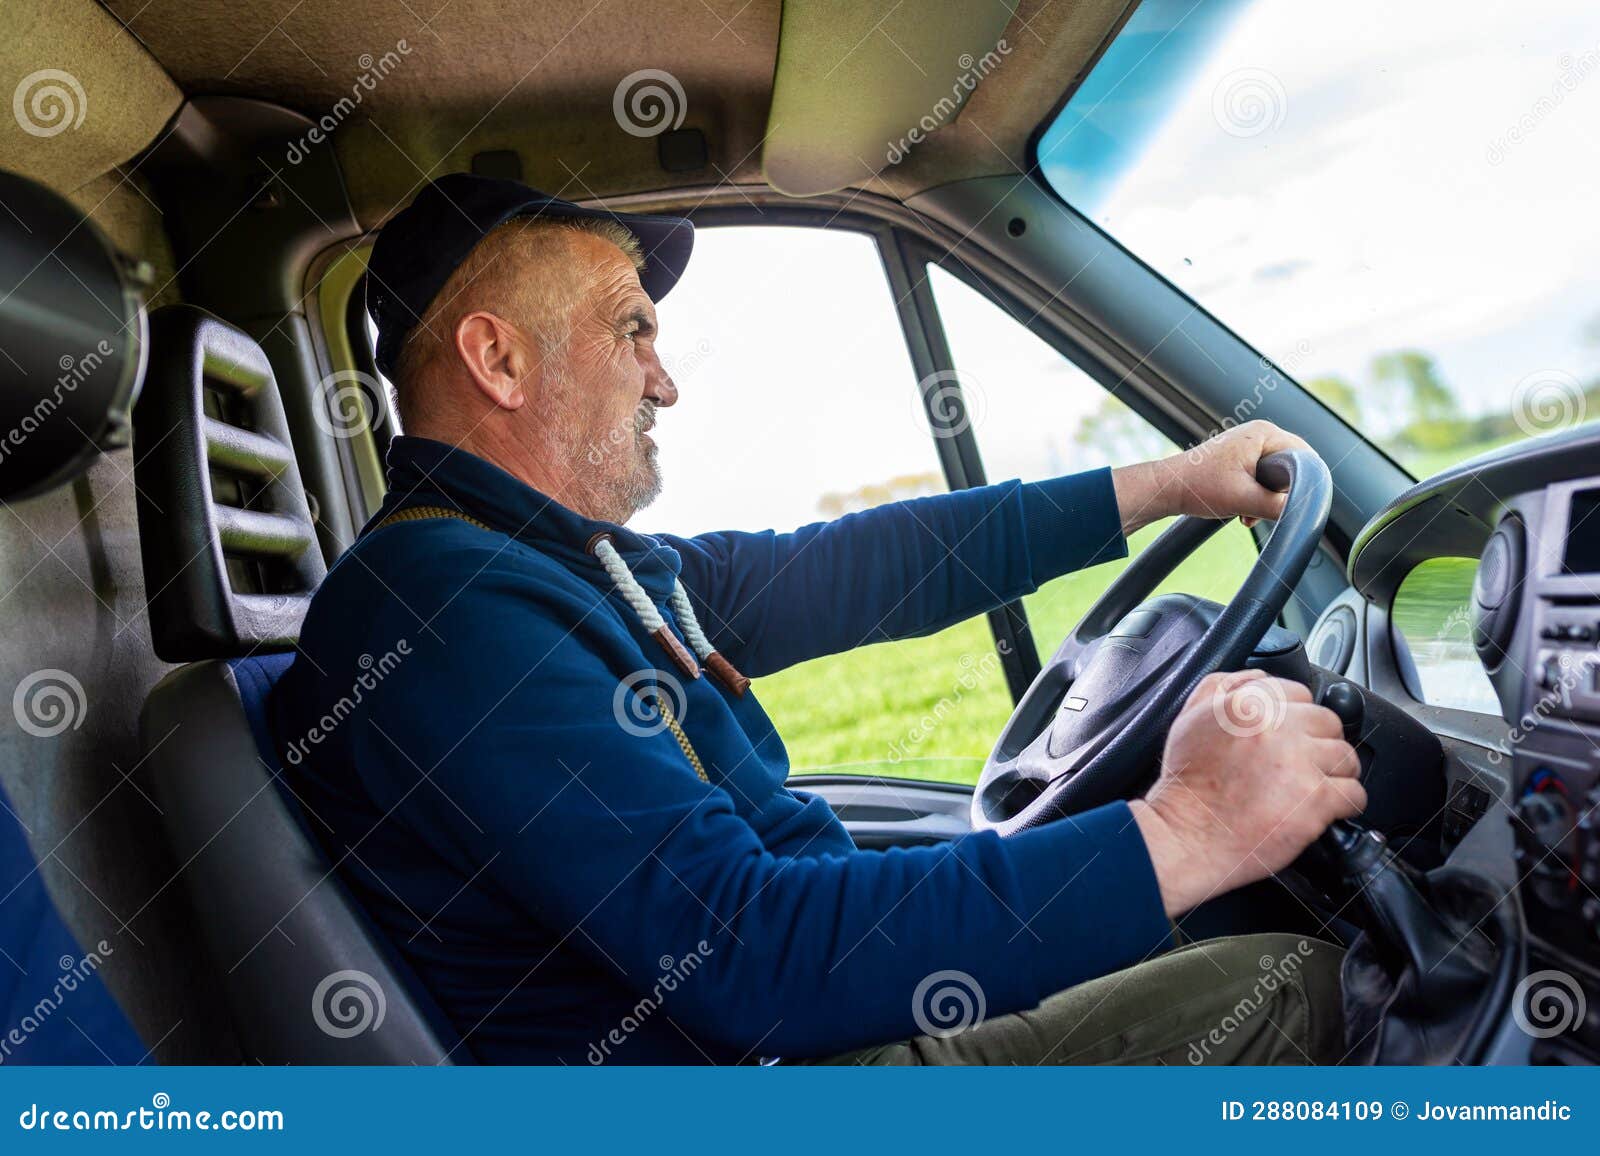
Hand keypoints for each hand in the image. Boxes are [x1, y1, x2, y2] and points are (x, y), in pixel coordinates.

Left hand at [1111, 420, 1311, 534]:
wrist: (1166, 490)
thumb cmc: (1198, 487)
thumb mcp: (1243, 500)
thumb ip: (1276, 505)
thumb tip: (1301, 512)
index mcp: (1263, 433)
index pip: (1304, 455)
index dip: (1302, 481)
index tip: (1290, 503)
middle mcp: (1259, 433)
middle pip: (1291, 466)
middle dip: (1280, 493)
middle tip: (1262, 509)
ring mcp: (1249, 445)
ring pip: (1277, 476)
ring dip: (1266, 499)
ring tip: (1248, 513)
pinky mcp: (1241, 458)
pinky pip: (1262, 478)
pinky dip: (1256, 496)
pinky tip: (1243, 512)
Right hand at [1128, 669, 1364, 917]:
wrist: (1188, 835)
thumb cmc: (1187, 784)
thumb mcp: (1191, 718)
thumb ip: (1223, 686)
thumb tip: (1260, 675)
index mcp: (1248, 704)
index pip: (1299, 692)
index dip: (1296, 717)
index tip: (1291, 736)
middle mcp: (1277, 728)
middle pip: (1328, 722)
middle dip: (1320, 742)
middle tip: (1304, 764)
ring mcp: (1300, 763)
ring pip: (1346, 756)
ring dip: (1336, 773)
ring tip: (1314, 787)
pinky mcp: (1315, 798)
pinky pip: (1354, 793)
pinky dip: (1345, 803)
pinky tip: (1325, 808)